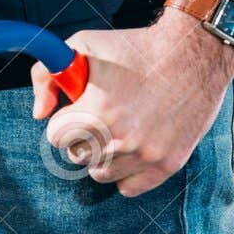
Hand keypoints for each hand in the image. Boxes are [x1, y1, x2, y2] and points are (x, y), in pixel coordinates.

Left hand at [30, 10, 233, 196]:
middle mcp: (121, 140)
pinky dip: (126, 173)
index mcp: (97, 113)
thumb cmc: (134, 47)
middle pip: (77, 156)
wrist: (194, 51)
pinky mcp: (168, 164)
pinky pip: (129, 188)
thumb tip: (39, 113)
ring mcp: (146, 156)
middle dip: (82, 136)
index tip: (77, 109)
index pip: (56, 137)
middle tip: (100, 115)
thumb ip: (46, 76)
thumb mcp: (82, 45)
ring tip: (118, 129)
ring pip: (100, 174)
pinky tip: (133, 147)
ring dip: (103, 155)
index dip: (64, 121)